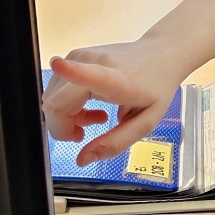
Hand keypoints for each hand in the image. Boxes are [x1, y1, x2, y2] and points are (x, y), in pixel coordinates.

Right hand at [45, 41, 182, 165]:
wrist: (162, 55)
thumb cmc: (156, 87)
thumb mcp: (146, 122)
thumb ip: (116, 142)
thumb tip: (82, 159)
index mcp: (119, 80)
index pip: (92, 75)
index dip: (72, 73)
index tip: (58, 66)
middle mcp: (97, 63)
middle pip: (56, 102)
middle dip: (62, 127)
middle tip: (84, 133)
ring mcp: (83, 56)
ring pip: (53, 99)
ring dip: (66, 116)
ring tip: (95, 117)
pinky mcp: (75, 55)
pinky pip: (57, 89)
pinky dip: (67, 105)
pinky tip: (89, 106)